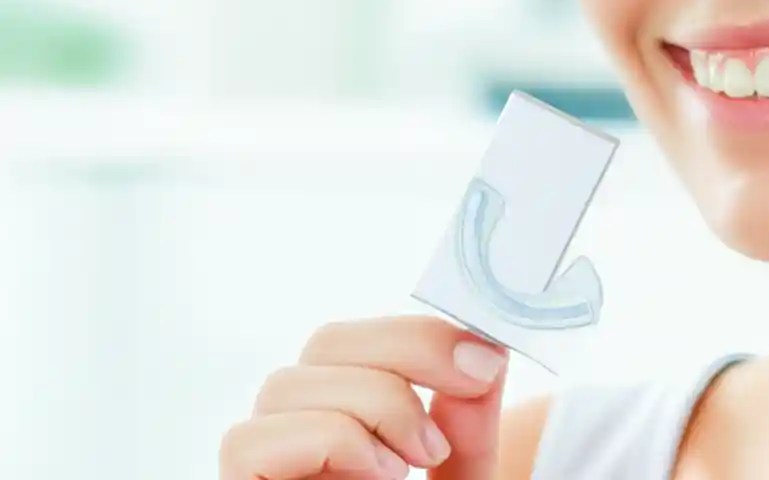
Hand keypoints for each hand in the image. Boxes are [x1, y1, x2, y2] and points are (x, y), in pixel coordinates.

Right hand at [220, 315, 509, 478]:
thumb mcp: (462, 476)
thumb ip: (470, 428)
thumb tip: (485, 349)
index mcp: (345, 417)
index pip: (357, 339)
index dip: (419, 332)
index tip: (488, 358)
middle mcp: (294, 433)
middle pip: (323, 344)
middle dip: (406, 355)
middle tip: (467, 396)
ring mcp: (265, 463)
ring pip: (287, 384)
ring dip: (372, 406)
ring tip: (416, 461)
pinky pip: (251, 440)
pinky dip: (328, 440)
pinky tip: (379, 475)